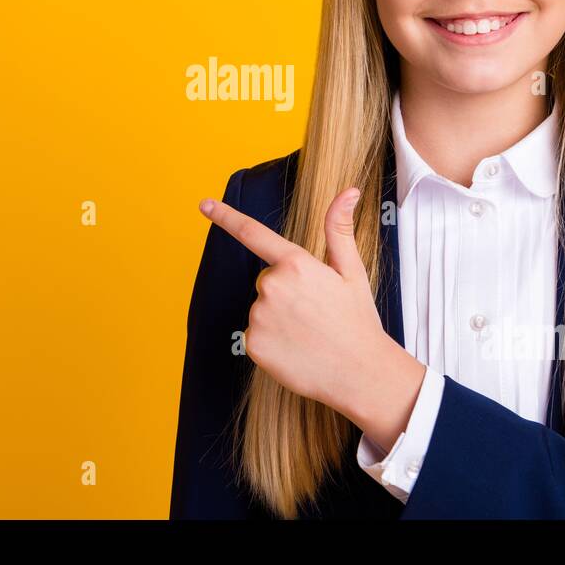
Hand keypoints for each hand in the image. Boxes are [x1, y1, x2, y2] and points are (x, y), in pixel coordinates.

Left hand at [197, 186, 391, 415]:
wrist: (360, 373)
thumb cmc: (357, 320)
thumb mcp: (351, 271)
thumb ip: (339, 228)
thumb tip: (349, 190)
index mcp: (295, 264)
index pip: (253, 234)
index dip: (225, 217)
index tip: (204, 205)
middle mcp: (271, 286)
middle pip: (267, 280)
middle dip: (286, 291)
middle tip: (314, 312)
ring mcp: (259, 316)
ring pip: (261, 308)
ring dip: (278, 317)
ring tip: (308, 332)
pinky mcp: (252, 344)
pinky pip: (255, 335)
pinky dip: (272, 341)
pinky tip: (296, 349)